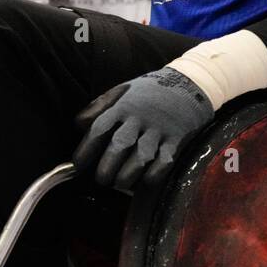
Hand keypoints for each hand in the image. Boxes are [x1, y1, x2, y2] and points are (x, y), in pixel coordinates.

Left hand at [72, 66, 214, 189]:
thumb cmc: (147, 92)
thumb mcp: (120, 91)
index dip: (86, 149)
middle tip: (100, 180)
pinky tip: (144, 181)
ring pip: (142, 156)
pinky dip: (153, 174)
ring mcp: (159, 130)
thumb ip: (98, 107)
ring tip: (119, 183)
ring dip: (128, 174)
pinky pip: (165, 161)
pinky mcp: (177, 139)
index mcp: (122, 106)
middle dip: (107, 166)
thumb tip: (79, 126)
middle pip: (120, 144)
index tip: (78, 164)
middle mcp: (139, 118)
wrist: (189, 82)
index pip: (99, 129)